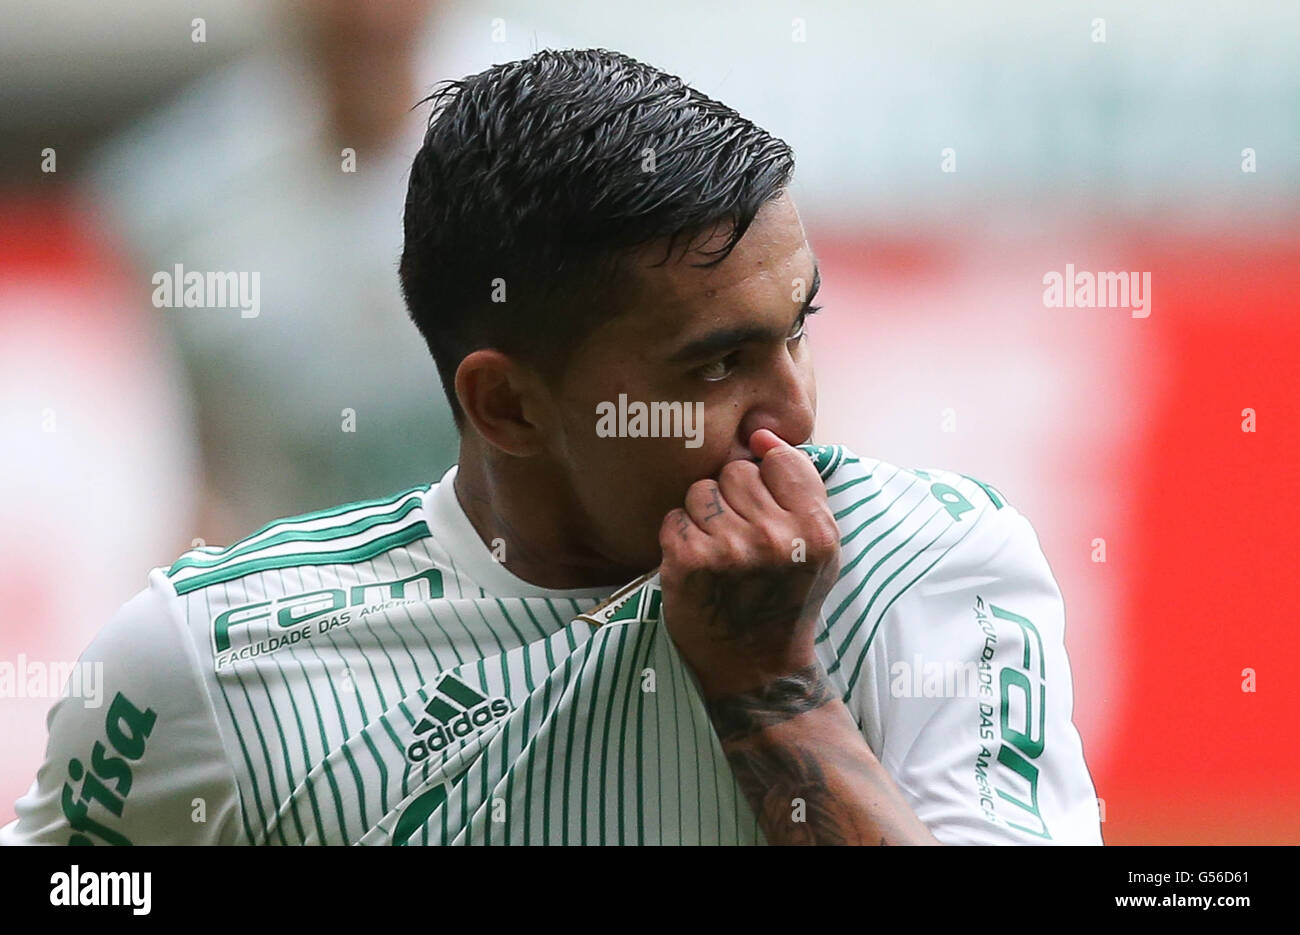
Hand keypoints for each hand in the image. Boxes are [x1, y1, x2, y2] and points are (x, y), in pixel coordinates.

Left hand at [658, 429, 840, 697]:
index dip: (766, 482)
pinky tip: (696, 565)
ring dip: (703, 516)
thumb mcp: (817, 546)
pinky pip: (674, 518)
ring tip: (717, 551)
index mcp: (817, 529)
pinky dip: (679, 538)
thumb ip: (799, 487)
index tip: (764, 512)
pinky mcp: (689, 563)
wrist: (757, 670)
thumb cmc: (785, 599)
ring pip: (700, 491)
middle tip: (739, 541)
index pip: (779, 460)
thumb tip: (762, 434)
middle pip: (735, 472)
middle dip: (732, 500)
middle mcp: (776, 537)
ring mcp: (730, 550)